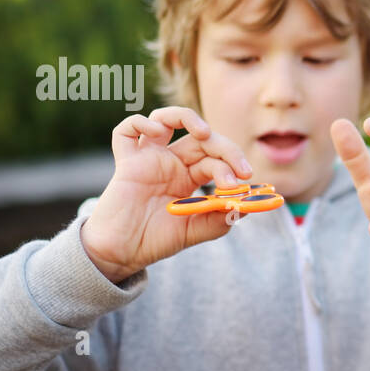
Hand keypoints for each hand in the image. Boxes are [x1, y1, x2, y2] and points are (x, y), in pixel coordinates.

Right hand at [80, 106, 252, 283]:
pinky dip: (140, 123)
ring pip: (166, 119)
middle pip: (201, 139)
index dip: (233, 166)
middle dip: (226, 148)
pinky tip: (156, 132)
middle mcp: (170, 163)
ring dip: (187, 117)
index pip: (216, 159)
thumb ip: (221, 218)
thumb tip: (246, 203)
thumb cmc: (157, 241)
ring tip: (204, 133)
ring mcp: (148, 159)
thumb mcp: (196, 230)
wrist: (123, 253)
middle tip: (241, 169)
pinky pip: (127, 130)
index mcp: (189, 177)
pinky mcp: (126, 162)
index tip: (244, 183)